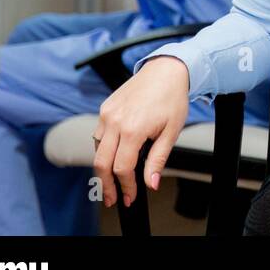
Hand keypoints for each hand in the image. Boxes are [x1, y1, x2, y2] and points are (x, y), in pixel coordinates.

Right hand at [93, 56, 190, 207]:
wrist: (166, 70)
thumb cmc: (172, 98)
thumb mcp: (171, 132)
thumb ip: (158, 159)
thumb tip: (150, 183)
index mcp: (133, 129)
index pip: (122, 168)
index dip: (125, 186)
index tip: (129, 197)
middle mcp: (115, 121)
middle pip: (102, 163)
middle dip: (106, 185)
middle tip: (111, 199)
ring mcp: (107, 114)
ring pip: (97, 149)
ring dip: (103, 167)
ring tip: (113, 180)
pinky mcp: (105, 108)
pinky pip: (98, 134)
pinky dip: (103, 148)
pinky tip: (114, 155)